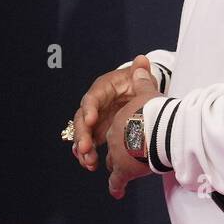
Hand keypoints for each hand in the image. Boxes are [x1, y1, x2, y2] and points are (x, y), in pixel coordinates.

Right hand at [70, 55, 152, 170]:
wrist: (139, 92)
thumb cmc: (138, 82)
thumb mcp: (141, 77)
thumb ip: (141, 72)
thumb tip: (142, 60)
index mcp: (103, 89)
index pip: (92, 98)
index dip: (89, 109)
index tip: (90, 120)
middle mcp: (94, 104)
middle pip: (82, 119)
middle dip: (82, 135)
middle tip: (86, 149)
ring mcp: (95, 118)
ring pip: (83, 134)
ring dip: (84, 149)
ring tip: (89, 162)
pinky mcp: (98, 130)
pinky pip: (90, 142)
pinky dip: (89, 153)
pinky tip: (91, 164)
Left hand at [105, 67, 161, 199]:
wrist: (159, 129)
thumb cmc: (157, 111)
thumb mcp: (149, 92)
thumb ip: (144, 80)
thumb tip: (141, 62)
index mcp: (120, 120)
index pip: (118, 130)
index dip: (124, 138)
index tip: (130, 143)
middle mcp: (114, 137)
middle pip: (114, 150)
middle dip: (118, 157)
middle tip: (125, 163)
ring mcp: (117, 154)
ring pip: (114, 166)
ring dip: (116, 173)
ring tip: (121, 182)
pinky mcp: (123, 170)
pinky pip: (116, 182)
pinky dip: (116, 188)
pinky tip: (117, 194)